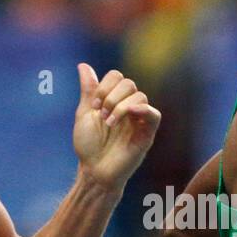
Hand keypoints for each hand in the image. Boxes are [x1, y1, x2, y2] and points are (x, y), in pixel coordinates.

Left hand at [72, 64, 160, 190]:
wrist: (94, 171)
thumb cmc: (89, 146)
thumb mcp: (84, 114)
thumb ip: (88, 91)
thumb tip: (83, 65)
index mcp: (114, 101)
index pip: (117, 77)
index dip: (105, 86)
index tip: (94, 106)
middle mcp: (129, 108)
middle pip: (129, 84)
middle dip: (111, 96)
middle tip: (102, 114)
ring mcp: (139, 121)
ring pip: (139, 96)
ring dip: (121, 106)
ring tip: (109, 123)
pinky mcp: (147, 134)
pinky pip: (154, 114)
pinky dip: (142, 109)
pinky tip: (128, 115)